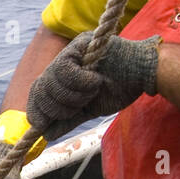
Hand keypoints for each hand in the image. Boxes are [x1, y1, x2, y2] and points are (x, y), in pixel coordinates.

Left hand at [26, 31, 159, 141]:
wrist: (144, 75)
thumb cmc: (119, 90)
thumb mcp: (87, 110)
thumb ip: (66, 120)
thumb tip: (45, 134)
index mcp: (62, 77)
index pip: (37, 92)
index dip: (36, 111)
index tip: (42, 126)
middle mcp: (64, 61)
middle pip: (40, 87)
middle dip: (55, 107)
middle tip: (79, 107)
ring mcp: (71, 51)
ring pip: (50, 79)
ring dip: (71, 95)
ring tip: (92, 92)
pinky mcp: (80, 44)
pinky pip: (64, 68)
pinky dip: (79, 82)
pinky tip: (95, 82)